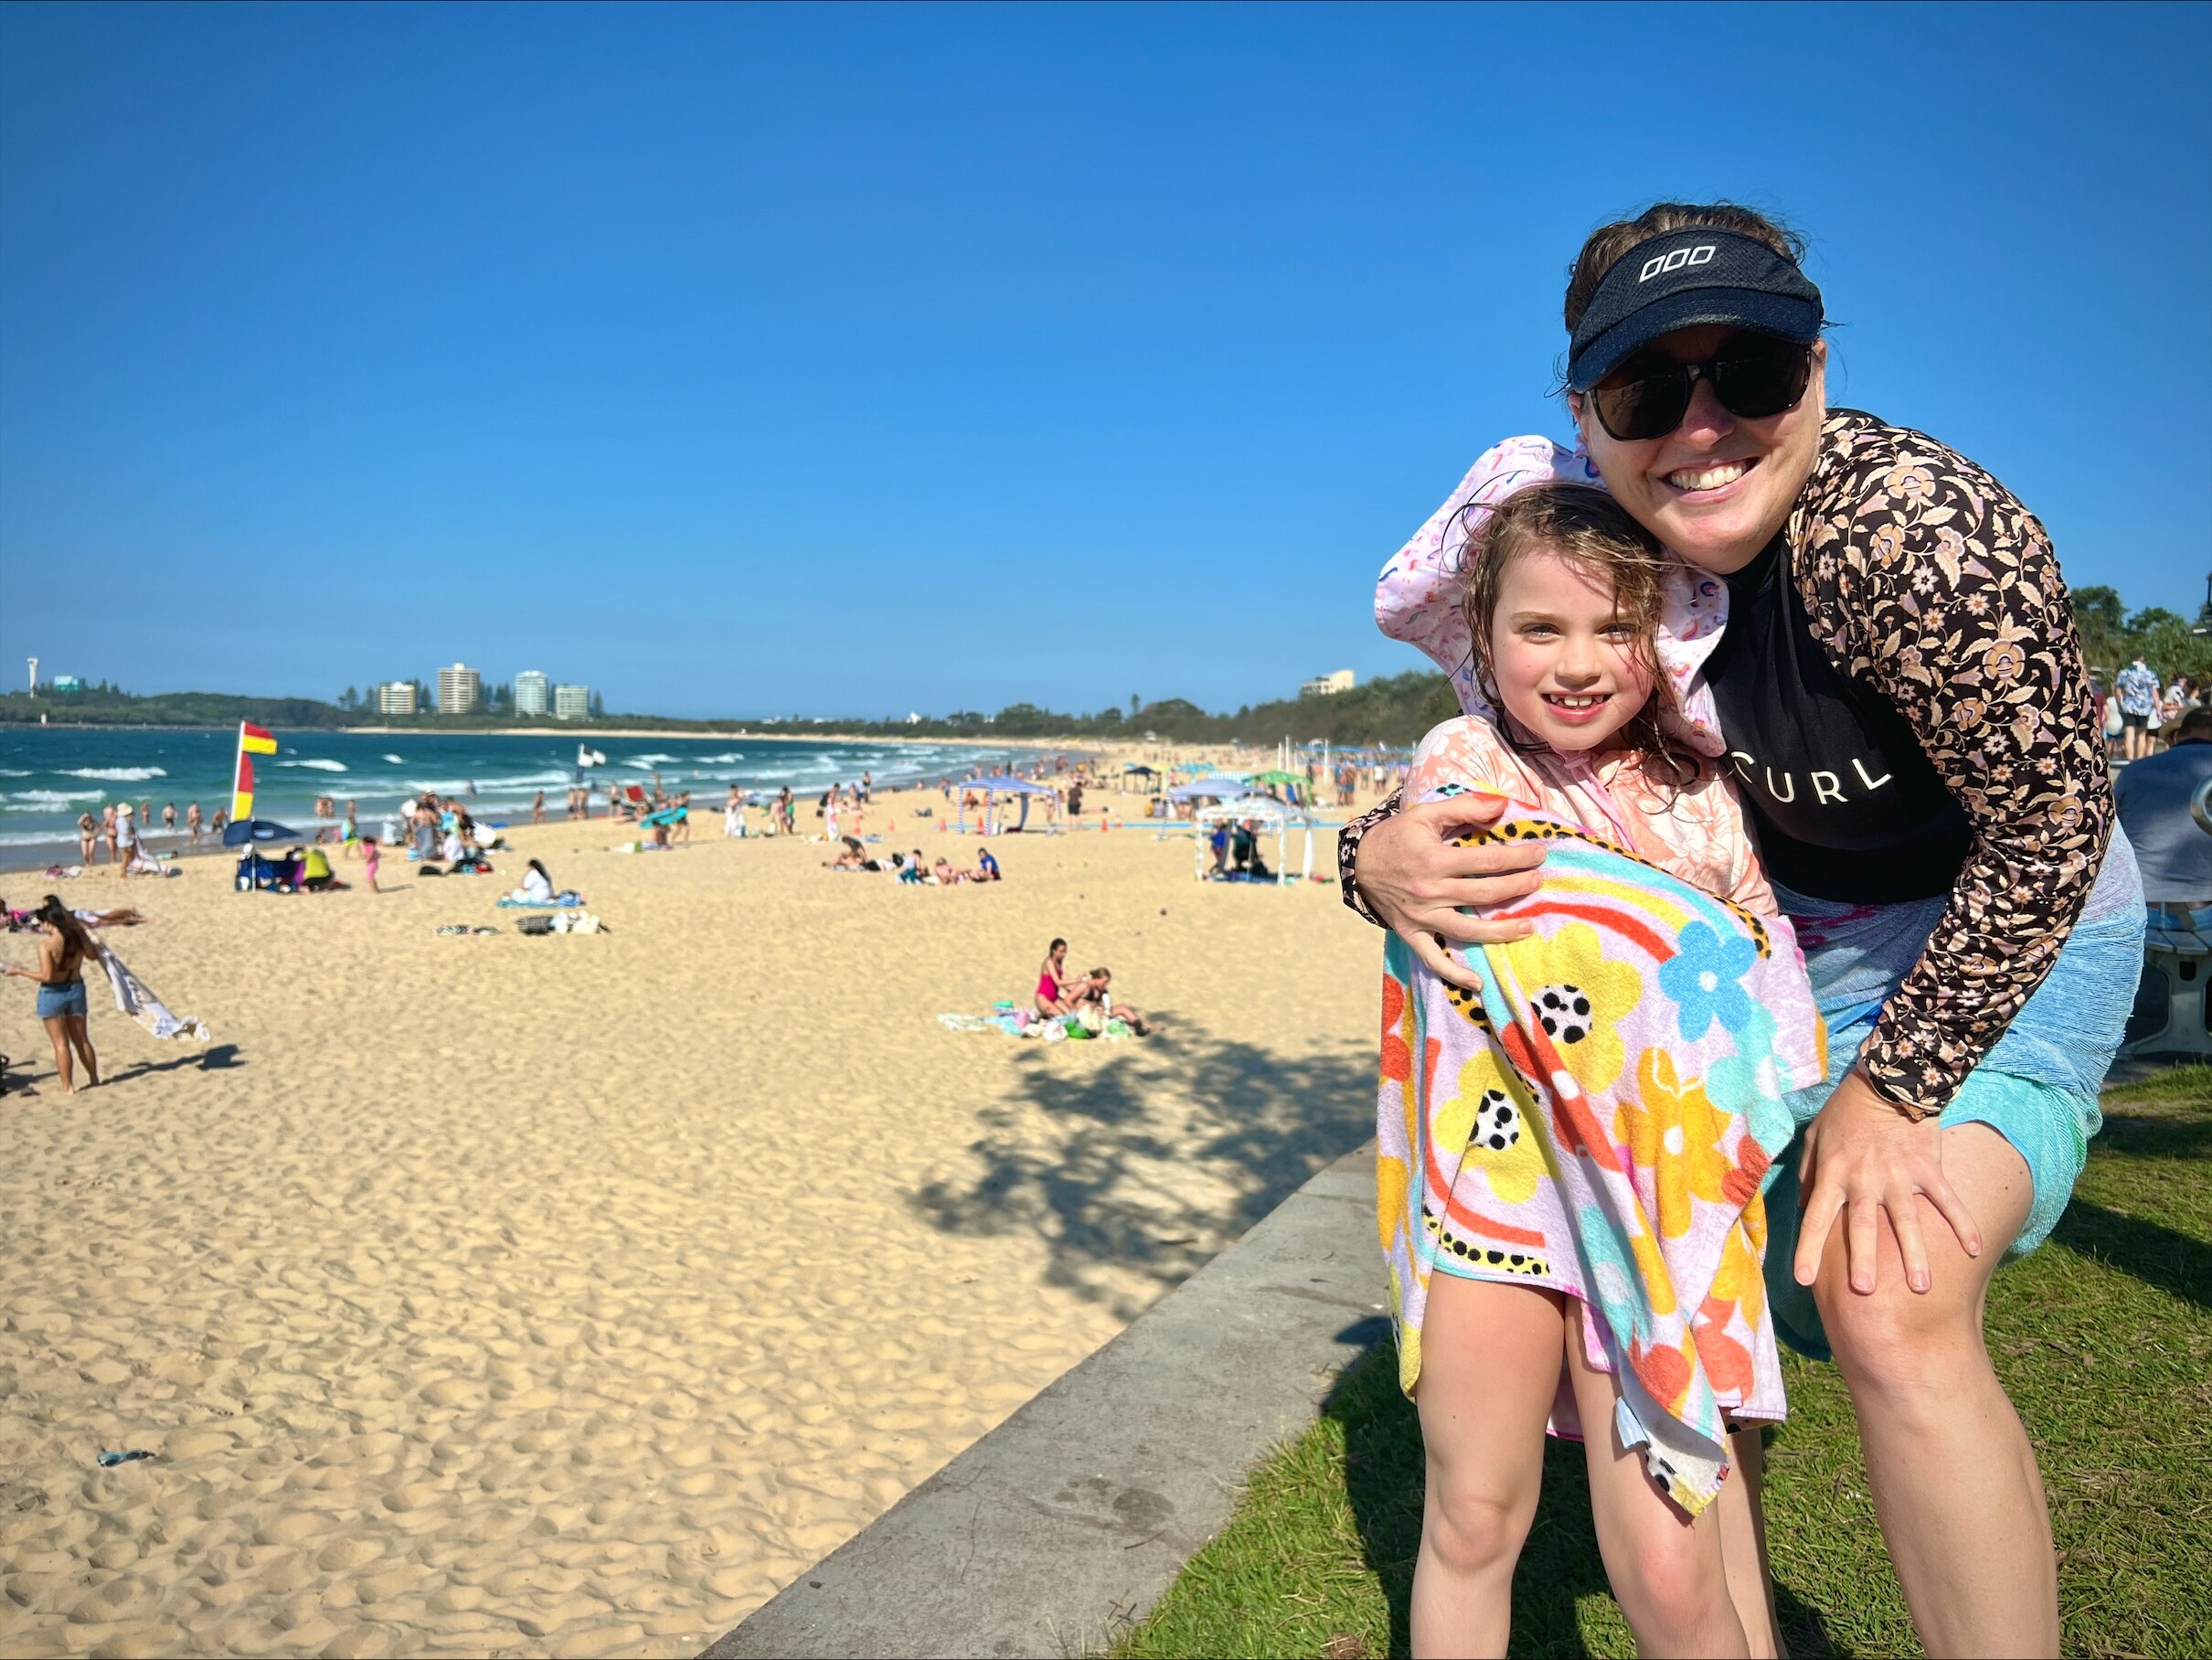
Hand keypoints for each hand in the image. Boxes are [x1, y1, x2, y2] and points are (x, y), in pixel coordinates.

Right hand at [1353, 794, 1545, 991]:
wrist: (1358, 863)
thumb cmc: (1396, 836)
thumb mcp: (1425, 813)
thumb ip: (1464, 807)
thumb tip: (1501, 805)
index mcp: (1434, 859)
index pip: (1488, 860)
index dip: (1518, 857)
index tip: (1539, 853)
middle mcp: (1430, 890)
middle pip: (1485, 893)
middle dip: (1518, 886)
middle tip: (1538, 881)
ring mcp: (1421, 916)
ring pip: (1468, 929)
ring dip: (1502, 931)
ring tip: (1528, 926)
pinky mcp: (1411, 933)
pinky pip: (1433, 959)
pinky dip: (1454, 974)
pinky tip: (1478, 983)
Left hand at [1791, 1070, 1982, 1295]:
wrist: (1886, 1082)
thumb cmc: (1844, 1114)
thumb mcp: (1815, 1139)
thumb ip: (1809, 1176)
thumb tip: (1802, 1209)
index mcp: (1833, 1174)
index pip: (1815, 1217)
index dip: (1808, 1248)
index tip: (1803, 1279)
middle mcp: (1863, 1179)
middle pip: (1862, 1225)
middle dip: (1863, 1258)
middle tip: (1865, 1291)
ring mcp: (1898, 1175)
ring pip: (1906, 1220)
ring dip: (1914, 1254)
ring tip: (1920, 1287)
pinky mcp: (1927, 1167)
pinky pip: (1946, 1199)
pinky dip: (1962, 1223)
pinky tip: (1974, 1250)